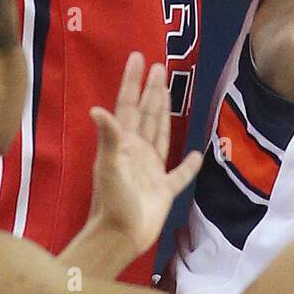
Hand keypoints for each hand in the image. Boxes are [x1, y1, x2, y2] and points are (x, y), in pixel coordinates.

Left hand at [86, 52, 202, 253]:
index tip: (138, 58)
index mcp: (124, 143)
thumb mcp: (108, 165)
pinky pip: (179, 174)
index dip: (133, 81)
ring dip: (165, 112)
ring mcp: (151, 170)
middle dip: (152, 90)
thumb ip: (108, 137)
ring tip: (169, 92)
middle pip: (147, 114)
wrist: (120, 236)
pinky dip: (188, 165)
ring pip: (160, 133)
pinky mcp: (164, 189)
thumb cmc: (112, 199)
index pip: (129, 105)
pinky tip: (196, 154)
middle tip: (160, 66)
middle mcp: (137, 151)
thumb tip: (97, 109)